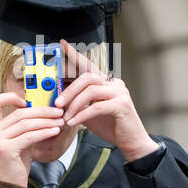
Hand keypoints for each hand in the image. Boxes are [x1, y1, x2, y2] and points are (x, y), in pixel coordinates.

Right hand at [0, 92, 63, 187]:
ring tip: (60, 121)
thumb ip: (23, 127)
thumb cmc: (14, 165)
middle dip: (42, 111)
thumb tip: (42, 111)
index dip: (11, 97)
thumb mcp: (16, 142)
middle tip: (58, 112)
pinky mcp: (6, 149)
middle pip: (19, 113)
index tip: (29, 102)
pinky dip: (44, 132)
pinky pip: (30, 136)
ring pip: (26, 123)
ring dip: (46, 121)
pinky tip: (55, 131)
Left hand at [54, 40, 158, 162]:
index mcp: (107, 83)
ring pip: (90, 91)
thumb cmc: (112, 127)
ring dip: (74, 104)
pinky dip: (81, 115)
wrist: (130, 143)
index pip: (89, 66)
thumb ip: (78, 104)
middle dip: (69, 90)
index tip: (63, 44)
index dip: (75, 55)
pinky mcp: (122, 105)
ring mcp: (120, 93)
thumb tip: (59, 100)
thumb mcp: (90, 113)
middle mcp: (115, 84)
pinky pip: (96, 107)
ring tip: (65, 116)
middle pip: (87, 78)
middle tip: (57, 103)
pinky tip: (73, 122)